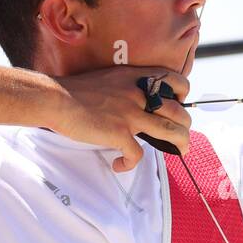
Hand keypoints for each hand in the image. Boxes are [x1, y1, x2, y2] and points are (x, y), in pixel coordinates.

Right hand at [54, 66, 190, 170]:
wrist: (56, 98)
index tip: (181, 104)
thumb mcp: (110, 78)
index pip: (175, 81)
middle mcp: (139, 94)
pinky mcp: (119, 133)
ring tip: (179, 152)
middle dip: (186, 127)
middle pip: (178, 112)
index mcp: (137, 78)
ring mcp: (130, 114)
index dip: (184, 94)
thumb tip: (139, 102)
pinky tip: (120, 164)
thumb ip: (128, 86)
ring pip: (169, 132)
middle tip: (183, 138)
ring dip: (180, 144)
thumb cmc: (77, 90)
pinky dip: (129, 164)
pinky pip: (137, 155)